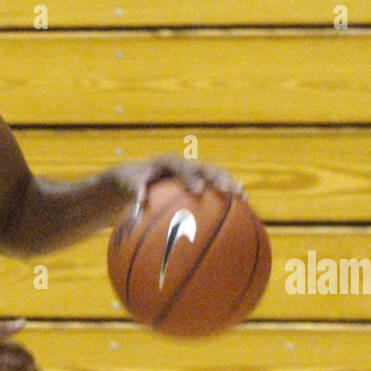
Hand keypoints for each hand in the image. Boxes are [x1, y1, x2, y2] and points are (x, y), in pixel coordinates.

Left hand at [110, 154, 244, 222]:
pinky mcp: (199, 179)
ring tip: (243, 196)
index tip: (198, 190)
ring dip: (229, 184)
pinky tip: (239, 209)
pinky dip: (226, 195)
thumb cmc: (131, 180)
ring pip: (215, 175)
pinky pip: (215, 186)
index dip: (191, 177)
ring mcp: (194, 170)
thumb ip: (135, 188)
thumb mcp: (128, 183)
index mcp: (168, 162)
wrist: (136, 173)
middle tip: (229, 190)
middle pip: (206, 168)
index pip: (182, 167)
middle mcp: (185, 163)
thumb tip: (139, 200)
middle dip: (218, 178)